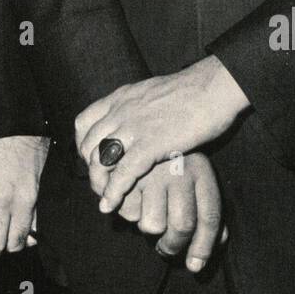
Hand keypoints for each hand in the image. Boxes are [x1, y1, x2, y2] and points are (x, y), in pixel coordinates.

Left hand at [0, 135, 49, 265]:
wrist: (22, 121)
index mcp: (2, 198)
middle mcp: (23, 202)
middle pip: (18, 243)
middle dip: (6, 248)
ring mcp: (37, 196)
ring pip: (32, 232)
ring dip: (20, 237)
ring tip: (8, 234)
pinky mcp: (45, 190)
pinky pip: (39, 215)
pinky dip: (31, 223)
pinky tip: (21, 219)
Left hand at [75, 55, 249, 212]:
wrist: (212, 88)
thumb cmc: (192, 91)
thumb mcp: (152, 92)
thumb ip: (137, 105)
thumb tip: (134, 116)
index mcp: (121, 97)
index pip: (83, 122)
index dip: (82, 145)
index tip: (91, 159)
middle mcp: (121, 111)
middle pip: (88, 145)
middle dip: (89, 169)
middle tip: (99, 183)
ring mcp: (134, 127)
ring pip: (100, 160)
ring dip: (98, 183)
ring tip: (103, 198)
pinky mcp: (151, 144)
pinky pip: (123, 173)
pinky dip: (113, 192)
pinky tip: (110, 205)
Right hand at [117, 155, 227, 271]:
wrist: (142, 123)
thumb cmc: (171, 159)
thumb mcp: (195, 176)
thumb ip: (205, 211)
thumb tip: (209, 249)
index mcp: (201, 170)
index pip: (209, 217)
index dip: (204, 247)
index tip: (195, 266)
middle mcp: (179, 170)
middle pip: (182, 226)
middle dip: (172, 247)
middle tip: (165, 249)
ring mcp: (152, 171)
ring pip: (152, 225)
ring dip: (148, 229)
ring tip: (147, 217)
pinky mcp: (125, 172)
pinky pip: (128, 212)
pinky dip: (128, 213)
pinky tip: (130, 199)